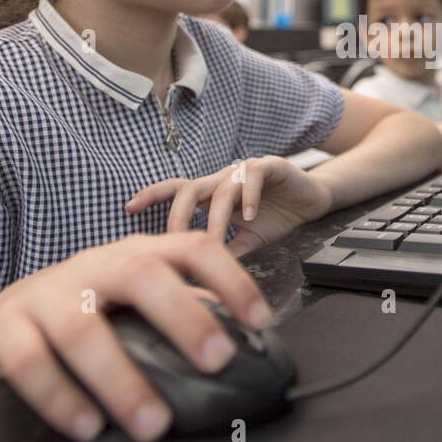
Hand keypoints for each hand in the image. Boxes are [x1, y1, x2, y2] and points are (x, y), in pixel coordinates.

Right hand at [0, 232, 270, 441]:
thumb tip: (246, 346)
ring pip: (82, 327)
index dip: (230, 278)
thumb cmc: (89, 312)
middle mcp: (95, 266)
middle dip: (183, 315)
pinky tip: (88, 426)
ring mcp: (47, 293)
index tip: (260, 319)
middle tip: (216, 361)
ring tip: (153, 424)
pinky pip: (30, 362)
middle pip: (141, 274)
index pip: (192, 249)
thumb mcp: (137, 304)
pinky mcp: (6, 328)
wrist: (4, 321)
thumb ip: (183, 315)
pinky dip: (60, 397)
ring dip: (120, 379)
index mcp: (137, 256)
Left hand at [126, 155, 334, 255]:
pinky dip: (248, 197)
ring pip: (219, 188)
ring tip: (214, 241)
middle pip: (189, 188)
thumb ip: (225, 252)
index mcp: (212, 194)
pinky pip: (252, 176)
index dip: (152, 196)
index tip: (129, 209)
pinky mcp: (269, 166)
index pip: (176, 191)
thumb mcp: (247, 241)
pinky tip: (248, 217)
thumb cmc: (276, 217)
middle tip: (173, 240)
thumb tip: (199, 276)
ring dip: (215, 217)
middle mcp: (223, 179)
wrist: (313, 201)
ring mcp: (244, 171)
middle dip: (177, 214)